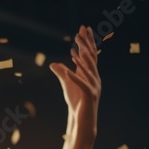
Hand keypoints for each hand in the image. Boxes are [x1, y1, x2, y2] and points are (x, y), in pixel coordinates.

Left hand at [50, 25, 100, 139]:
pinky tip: (68, 72)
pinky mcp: (90, 95)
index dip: (86, 41)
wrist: (83, 119)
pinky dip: (75, 78)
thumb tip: (53, 64)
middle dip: (86, 43)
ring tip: (77, 49)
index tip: (83, 28)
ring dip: (83, 59)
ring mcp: (94, 86)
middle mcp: (94, 77)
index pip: (89, 54)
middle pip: (91, 57)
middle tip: (81, 30)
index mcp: (90, 73)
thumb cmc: (77, 102)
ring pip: (89, 70)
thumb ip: (62, 73)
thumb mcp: (66, 84)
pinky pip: (82, 85)